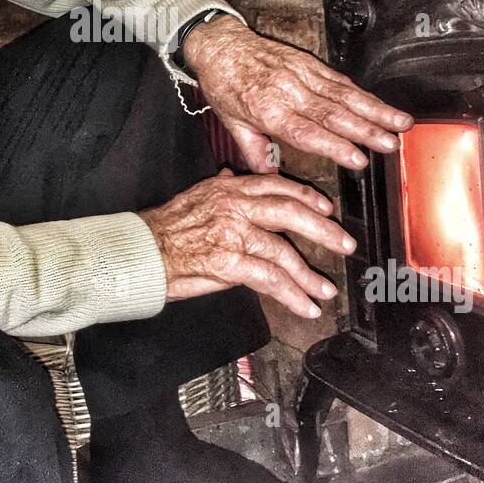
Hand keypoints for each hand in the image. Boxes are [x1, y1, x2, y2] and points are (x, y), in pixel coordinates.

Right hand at [140, 170, 354, 318]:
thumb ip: (222, 188)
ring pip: (283, 251)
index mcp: (228, 188)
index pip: (277, 185)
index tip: (326, 208)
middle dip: (323, 231)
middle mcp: (233, 206)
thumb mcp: (195, 196)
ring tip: (325, 288)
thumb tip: (236, 177)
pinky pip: (269, 279)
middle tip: (344, 243)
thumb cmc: (163, 229)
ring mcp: (232, 234)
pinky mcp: (227, 263)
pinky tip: (305, 305)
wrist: (139, 252)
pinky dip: (292, 294)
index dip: (306, 196)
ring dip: (309, 274)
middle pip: (290, 213)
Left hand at [182, 16, 412, 172]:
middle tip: (391, 144)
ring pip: (344, 95)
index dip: (335, 146)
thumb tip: (271, 174)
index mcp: (269, 110)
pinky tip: (381, 104)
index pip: (307, 132)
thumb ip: (254, 150)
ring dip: (375, 111)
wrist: (221, 45)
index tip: (359, 159)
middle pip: (333, 114)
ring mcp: (302, 75)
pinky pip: (340, 80)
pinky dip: (362, 93)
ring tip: (400, 123)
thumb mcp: (231, 122)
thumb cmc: (225, 84)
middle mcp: (289, 92)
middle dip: (367, 130)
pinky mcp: (309, 63)